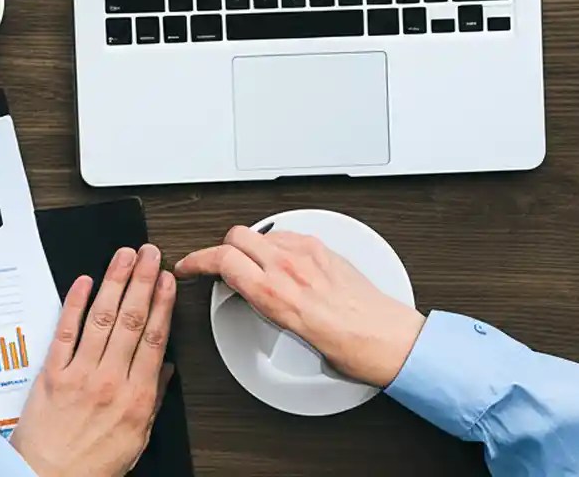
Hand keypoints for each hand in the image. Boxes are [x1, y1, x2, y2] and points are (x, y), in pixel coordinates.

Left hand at [11, 245, 176, 476]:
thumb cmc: (90, 466)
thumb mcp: (136, 439)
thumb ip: (151, 399)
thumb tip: (164, 369)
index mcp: (136, 397)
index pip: (155, 338)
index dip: (163, 303)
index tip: (168, 280)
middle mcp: (110, 380)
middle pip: (132, 320)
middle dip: (143, 281)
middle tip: (150, 254)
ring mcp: (80, 373)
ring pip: (102, 317)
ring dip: (115, 282)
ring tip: (124, 257)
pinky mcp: (52, 372)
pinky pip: (65, 330)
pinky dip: (74, 303)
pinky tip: (83, 282)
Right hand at [175, 227, 423, 386]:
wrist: (390, 340)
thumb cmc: (350, 347)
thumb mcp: (290, 334)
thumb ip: (267, 305)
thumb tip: (253, 296)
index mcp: (275, 293)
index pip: (222, 259)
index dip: (196, 260)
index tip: (189, 265)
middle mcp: (290, 267)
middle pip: (236, 236)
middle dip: (220, 248)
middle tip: (217, 263)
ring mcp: (309, 254)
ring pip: (262, 232)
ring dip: (250, 244)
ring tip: (253, 263)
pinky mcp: (326, 250)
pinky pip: (289, 235)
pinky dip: (277, 243)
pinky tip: (282, 260)